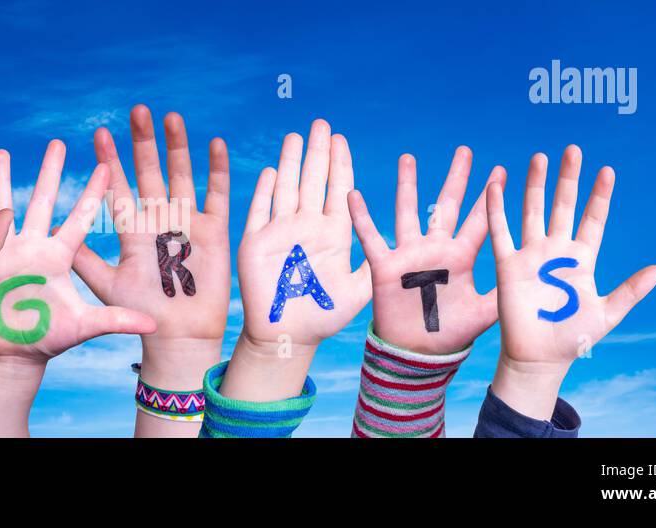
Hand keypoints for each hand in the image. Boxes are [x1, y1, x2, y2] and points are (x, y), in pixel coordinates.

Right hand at [0, 140, 156, 364]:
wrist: (12, 352)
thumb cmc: (49, 339)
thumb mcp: (84, 325)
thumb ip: (117, 321)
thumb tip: (154, 326)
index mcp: (61, 256)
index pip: (81, 216)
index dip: (93, 192)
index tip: (106, 164)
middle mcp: (36, 246)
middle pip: (44, 200)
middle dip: (50, 170)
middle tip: (57, 141)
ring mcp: (8, 250)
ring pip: (6, 204)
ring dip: (4, 178)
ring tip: (3, 151)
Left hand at [72, 106, 230, 388]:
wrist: (180, 337)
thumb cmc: (143, 314)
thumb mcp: (108, 286)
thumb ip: (86, 261)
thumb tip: (57, 232)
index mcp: (133, 230)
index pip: (119, 188)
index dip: (110, 161)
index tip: (99, 133)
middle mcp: (159, 219)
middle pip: (151, 172)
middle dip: (144, 142)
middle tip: (137, 109)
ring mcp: (187, 222)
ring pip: (181, 175)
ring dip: (177, 146)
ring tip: (170, 116)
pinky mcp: (214, 231)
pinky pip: (217, 194)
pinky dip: (217, 170)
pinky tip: (213, 143)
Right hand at [237, 120, 370, 351]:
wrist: (288, 335)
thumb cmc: (324, 316)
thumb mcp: (359, 291)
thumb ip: (374, 266)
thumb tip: (400, 246)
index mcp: (332, 232)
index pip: (338, 189)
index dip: (339, 164)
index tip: (342, 139)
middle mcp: (307, 226)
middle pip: (313, 181)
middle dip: (318, 153)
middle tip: (322, 124)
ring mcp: (280, 232)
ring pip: (287, 188)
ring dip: (291, 162)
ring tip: (296, 136)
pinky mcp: (255, 243)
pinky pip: (260, 210)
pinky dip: (265, 191)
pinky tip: (271, 171)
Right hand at [347, 147, 502, 353]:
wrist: (415, 354)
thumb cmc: (450, 335)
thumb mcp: (484, 314)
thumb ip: (503, 294)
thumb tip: (533, 283)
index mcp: (461, 257)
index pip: (479, 220)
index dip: (489, 197)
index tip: (501, 171)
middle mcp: (436, 249)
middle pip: (447, 205)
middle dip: (457, 179)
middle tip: (465, 150)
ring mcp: (410, 255)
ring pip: (408, 211)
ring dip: (407, 185)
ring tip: (408, 157)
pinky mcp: (385, 266)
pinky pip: (370, 237)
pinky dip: (361, 217)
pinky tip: (353, 194)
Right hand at [485, 145, 655, 418]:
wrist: (539, 358)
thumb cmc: (573, 339)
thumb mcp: (608, 314)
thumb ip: (630, 290)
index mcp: (582, 261)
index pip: (592, 220)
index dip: (599, 197)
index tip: (607, 171)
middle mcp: (556, 252)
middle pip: (563, 206)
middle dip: (568, 178)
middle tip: (573, 150)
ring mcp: (531, 256)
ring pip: (532, 211)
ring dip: (535, 184)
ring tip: (539, 157)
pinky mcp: (508, 265)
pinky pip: (501, 231)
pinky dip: (496, 208)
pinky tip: (496, 184)